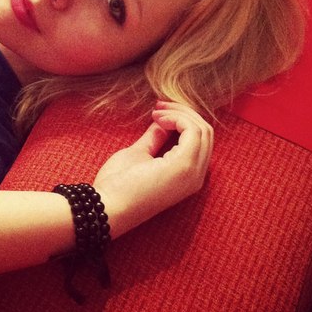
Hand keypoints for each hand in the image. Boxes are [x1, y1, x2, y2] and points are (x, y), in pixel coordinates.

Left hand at [92, 101, 212, 236]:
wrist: (106, 206)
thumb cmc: (118, 184)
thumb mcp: (140, 154)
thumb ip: (155, 138)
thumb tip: (162, 122)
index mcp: (188, 176)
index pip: (200, 140)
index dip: (182, 120)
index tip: (158, 111)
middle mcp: (196, 177)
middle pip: (206, 132)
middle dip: (184, 112)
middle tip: (159, 105)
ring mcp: (192, 173)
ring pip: (203, 129)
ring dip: (180, 113)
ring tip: (157, 112)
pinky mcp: (183, 166)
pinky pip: (193, 131)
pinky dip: (178, 118)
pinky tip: (159, 118)